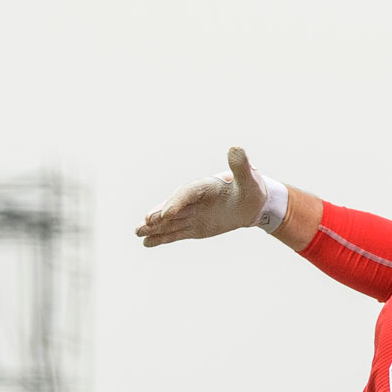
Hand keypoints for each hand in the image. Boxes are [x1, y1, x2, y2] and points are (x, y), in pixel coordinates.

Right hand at [135, 147, 287, 245]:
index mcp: (203, 186)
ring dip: (155, 227)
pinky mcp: (194, 227)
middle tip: (144, 223)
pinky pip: (176, 233)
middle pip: (173, 207)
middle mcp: (193, 199)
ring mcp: (192, 214)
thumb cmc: (251, 189)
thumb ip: (240, 166)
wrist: (253, 203)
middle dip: (159, 215)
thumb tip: (236, 148)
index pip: (187, 194)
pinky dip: (163, 238)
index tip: (167, 214)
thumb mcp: (248, 179)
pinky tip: (147, 243)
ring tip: (138, 233)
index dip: (176, 203)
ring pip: (170, 221)